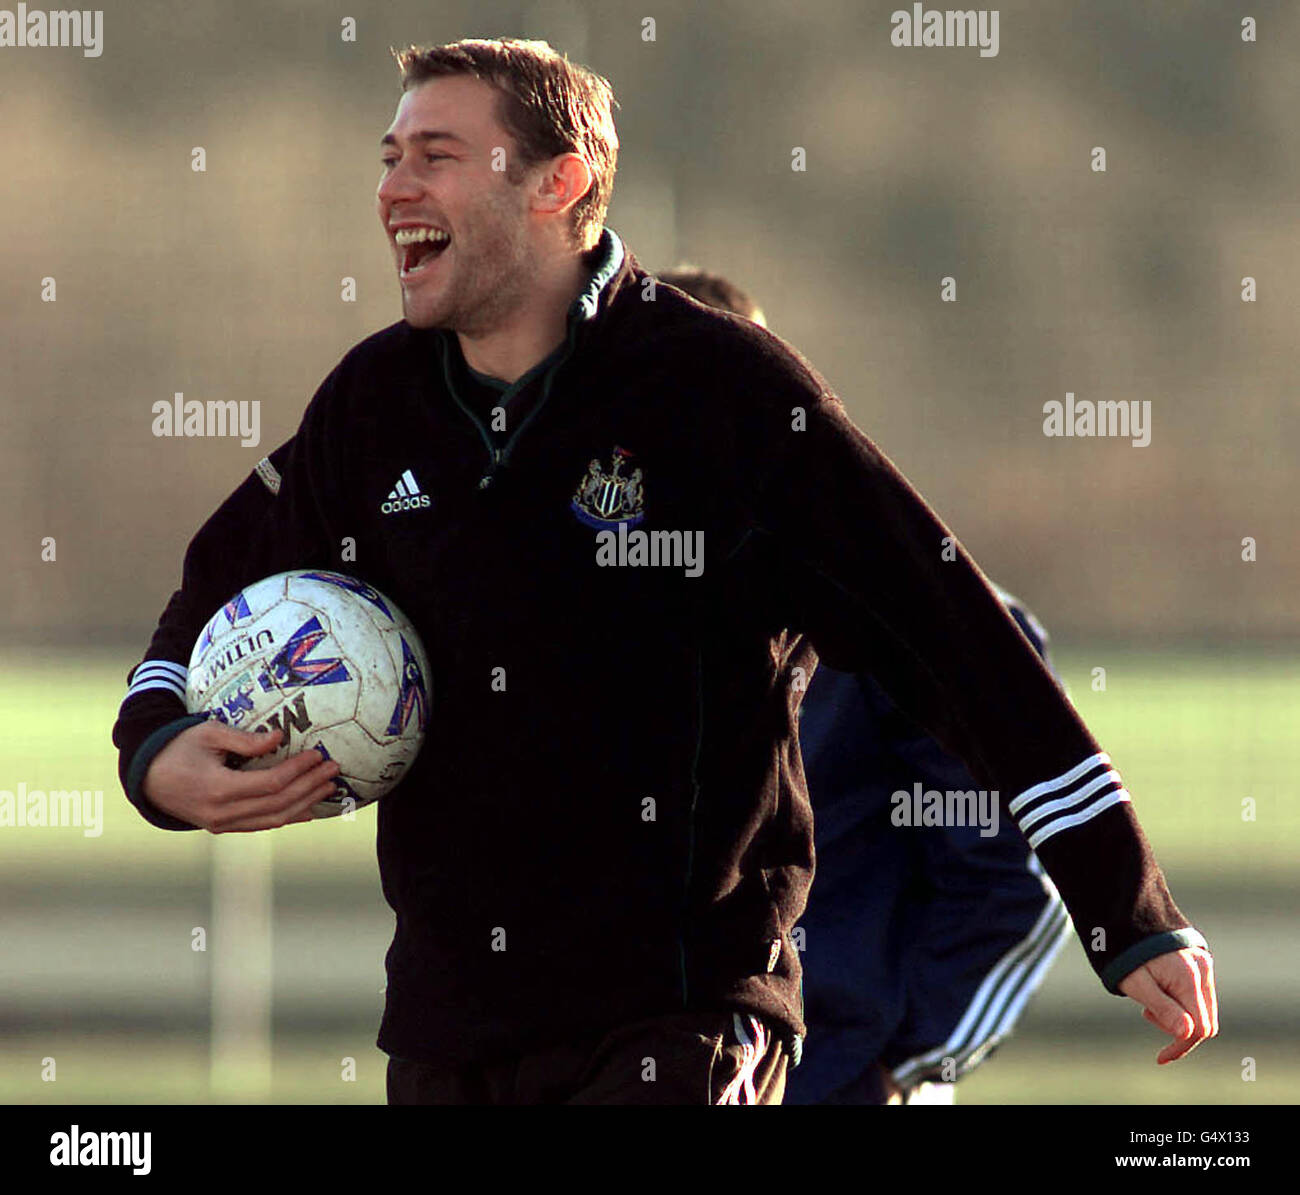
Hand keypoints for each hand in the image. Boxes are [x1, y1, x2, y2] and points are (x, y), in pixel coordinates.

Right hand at [142, 722, 339, 832]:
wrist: (148, 778)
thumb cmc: (179, 748)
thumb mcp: (208, 734)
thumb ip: (244, 739)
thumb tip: (279, 737)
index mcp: (218, 789)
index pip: (271, 784)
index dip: (298, 771)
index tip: (317, 755)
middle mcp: (222, 813)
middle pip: (278, 804)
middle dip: (310, 786)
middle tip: (333, 769)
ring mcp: (222, 825)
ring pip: (274, 820)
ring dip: (305, 804)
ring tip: (328, 788)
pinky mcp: (224, 828)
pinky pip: (262, 825)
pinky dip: (287, 817)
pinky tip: (308, 808)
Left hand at [1118, 946, 1217, 1063]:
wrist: (1124, 913)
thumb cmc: (1124, 949)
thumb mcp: (1136, 982)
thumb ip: (1163, 1007)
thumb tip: (1186, 1034)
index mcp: (1189, 977)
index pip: (1199, 1028)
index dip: (1181, 1047)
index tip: (1160, 1058)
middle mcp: (1203, 969)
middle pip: (1204, 1020)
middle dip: (1178, 1028)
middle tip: (1146, 1012)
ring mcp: (1203, 963)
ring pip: (1201, 1007)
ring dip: (1178, 1013)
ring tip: (1148, 996)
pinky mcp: (1199, 959)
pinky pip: (1197, 992)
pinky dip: (1180, 999)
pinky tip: (1158, 988)